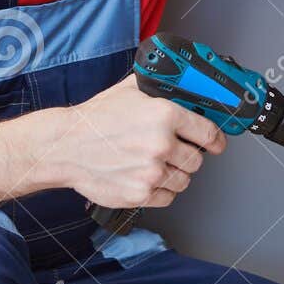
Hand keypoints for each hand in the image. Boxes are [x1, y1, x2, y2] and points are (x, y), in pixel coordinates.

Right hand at [56, 74, 226, 208]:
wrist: (66, 146)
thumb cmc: (95, 119)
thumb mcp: (130, 90)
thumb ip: (159, 88)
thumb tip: (182, 86)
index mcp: (164, 115)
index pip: (208, 133)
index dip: (216, 139)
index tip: (217, 144)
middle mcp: (161, 144)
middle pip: (197, 160)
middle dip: (188, 156)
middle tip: (172, 151)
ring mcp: (151, 172)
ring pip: (184, 180)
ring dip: (175, 174)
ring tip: (155, 164)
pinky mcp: (140, 194)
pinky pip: (167, 197)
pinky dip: (161, 191)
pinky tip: (146, 177)